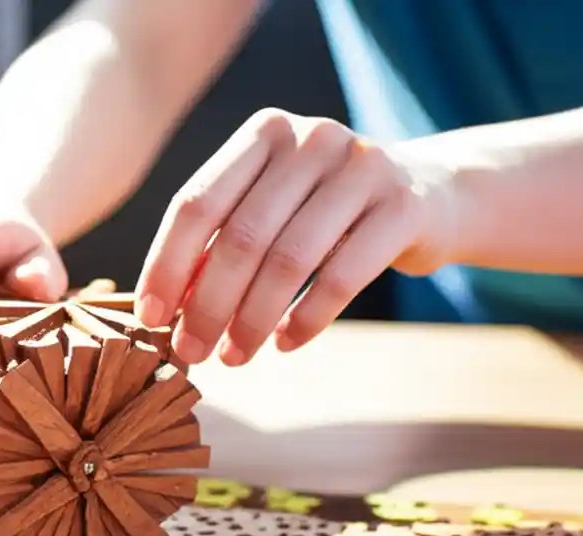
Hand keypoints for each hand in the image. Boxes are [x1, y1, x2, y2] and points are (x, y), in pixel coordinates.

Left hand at [134, 109, 455, 365]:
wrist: (431, 196)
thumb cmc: (325, 211)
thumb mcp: (270, 208)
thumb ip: (218, 242)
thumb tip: (162, 308)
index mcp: (265, 132)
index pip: (196, 203)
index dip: (166, 265)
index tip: (151, 318)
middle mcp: (311, 139)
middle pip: (239, 237)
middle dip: (208, 305)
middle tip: (190, 352)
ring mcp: (362, 167)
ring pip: (288, 261)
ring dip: (253, 321)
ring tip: (234, 357)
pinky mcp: (403, 207)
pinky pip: (341, 278)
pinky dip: (305, 321)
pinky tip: (284, 344)